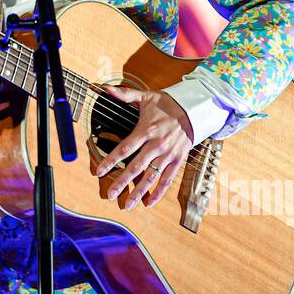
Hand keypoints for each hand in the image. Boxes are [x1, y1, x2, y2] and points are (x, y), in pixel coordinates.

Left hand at [93, 88, 193, 209]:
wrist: (194, 109)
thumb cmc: (165, 104)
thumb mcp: (145, 97)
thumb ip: (124, 95)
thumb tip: (104, 88)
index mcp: (146, 130)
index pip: (124, 149)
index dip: (111, 161)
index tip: (99, 172)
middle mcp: (157, 144)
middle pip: (136, 167)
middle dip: (122, 182)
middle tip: (110, 195)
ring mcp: (168, 154)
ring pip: (152, 177)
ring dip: (139, 192)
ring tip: (128, 205)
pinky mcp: (178, 160)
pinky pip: (167, 179)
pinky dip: (159, 192)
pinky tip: (149, 203)